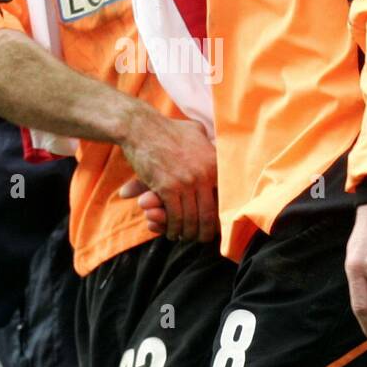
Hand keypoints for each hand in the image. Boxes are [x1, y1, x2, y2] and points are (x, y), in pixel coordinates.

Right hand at [119, 109, 217, 242]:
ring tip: (185, 238)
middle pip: (210, 215)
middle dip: (206, 232)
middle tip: (202, 239)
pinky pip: (174, 217)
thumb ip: (209, 143)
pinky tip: (171, 232)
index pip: (225, 198)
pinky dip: (173, 229)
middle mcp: (204, 175)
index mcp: (214, 163)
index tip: (219, 225)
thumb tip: (218, 146)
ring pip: (192, 220)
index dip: (223, 216)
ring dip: (188, 233)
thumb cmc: (168, 129)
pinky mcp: (167, 189)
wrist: (141, 128)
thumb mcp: (196, 132)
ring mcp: (186, 183)